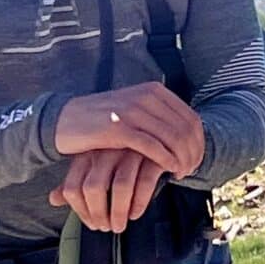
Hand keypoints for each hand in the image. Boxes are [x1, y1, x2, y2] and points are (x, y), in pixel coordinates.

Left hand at [49, 148, 163, 231]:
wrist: (160, 133)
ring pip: (120, 187)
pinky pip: (145, 182)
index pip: (73, 188)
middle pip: (94, 188)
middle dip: (99, 214)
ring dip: (119, 213)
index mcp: (88, 153)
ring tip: (120, 225)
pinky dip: (139, 203)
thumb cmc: (122, 156)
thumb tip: (53, 199)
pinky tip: (136, 214)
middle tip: (106, 228)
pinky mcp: (154, 154)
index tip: (91, 223)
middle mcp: (107, 150)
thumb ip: (76, 181)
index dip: (80, 211)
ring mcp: (131, 150)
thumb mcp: (95, 164)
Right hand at [53, 82, 204, 177]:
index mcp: (153, 90)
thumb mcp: (134, 110)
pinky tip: (170, 170)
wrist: (65, 120)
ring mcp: (132, 111)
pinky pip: (152, 146)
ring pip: (172, 138)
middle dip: (194, 152)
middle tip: (193, 169)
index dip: (199, 140)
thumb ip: (158, 116)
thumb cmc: (102, 120)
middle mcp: (146, 97)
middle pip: (185, 128)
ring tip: (182, 172)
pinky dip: (166, 160)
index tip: (198, 158)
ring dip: (183, 158)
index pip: (190, 117)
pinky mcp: (118, 128)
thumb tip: (187, 132)